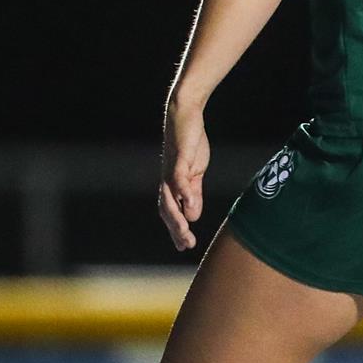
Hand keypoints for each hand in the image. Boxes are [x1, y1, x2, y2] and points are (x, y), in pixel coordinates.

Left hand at [158, 92, 211, 250]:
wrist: (185, 115)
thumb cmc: (190, 143)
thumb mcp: (195, 173)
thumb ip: (193, 194)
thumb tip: (192, 216)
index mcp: (173, 185)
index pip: (171, 212)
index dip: (176, 230)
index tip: (184, 246)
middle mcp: (167, 180)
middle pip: (167, 209)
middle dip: (175, 228)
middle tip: (186, 245)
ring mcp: (171, 169)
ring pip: (169, 197)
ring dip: (175, 216)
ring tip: (185, 230)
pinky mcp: (179, 157)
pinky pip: (178, 177)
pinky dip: (183, 191)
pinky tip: (190, 202)